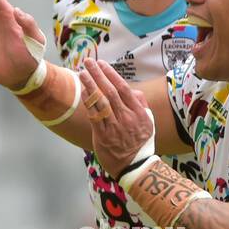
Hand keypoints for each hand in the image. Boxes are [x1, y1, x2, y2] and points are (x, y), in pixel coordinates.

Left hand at [79, 58, 153, 176]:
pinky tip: (82, 92)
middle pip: (110, 91)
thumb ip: (141, 104)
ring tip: (81, 73)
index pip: (123, 88)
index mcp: (138, 112)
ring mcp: (114, 127)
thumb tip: (133, 90)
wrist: (135, 167)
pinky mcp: (103, 136)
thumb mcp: (147, 122)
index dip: (111, 74)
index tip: (101, 63)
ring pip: (100, 102)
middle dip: (98, 74)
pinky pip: (94, 116)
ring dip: (90, 85)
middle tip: (88, 62)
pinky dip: (88, 102)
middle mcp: (126, 117)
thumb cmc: (141, 143)